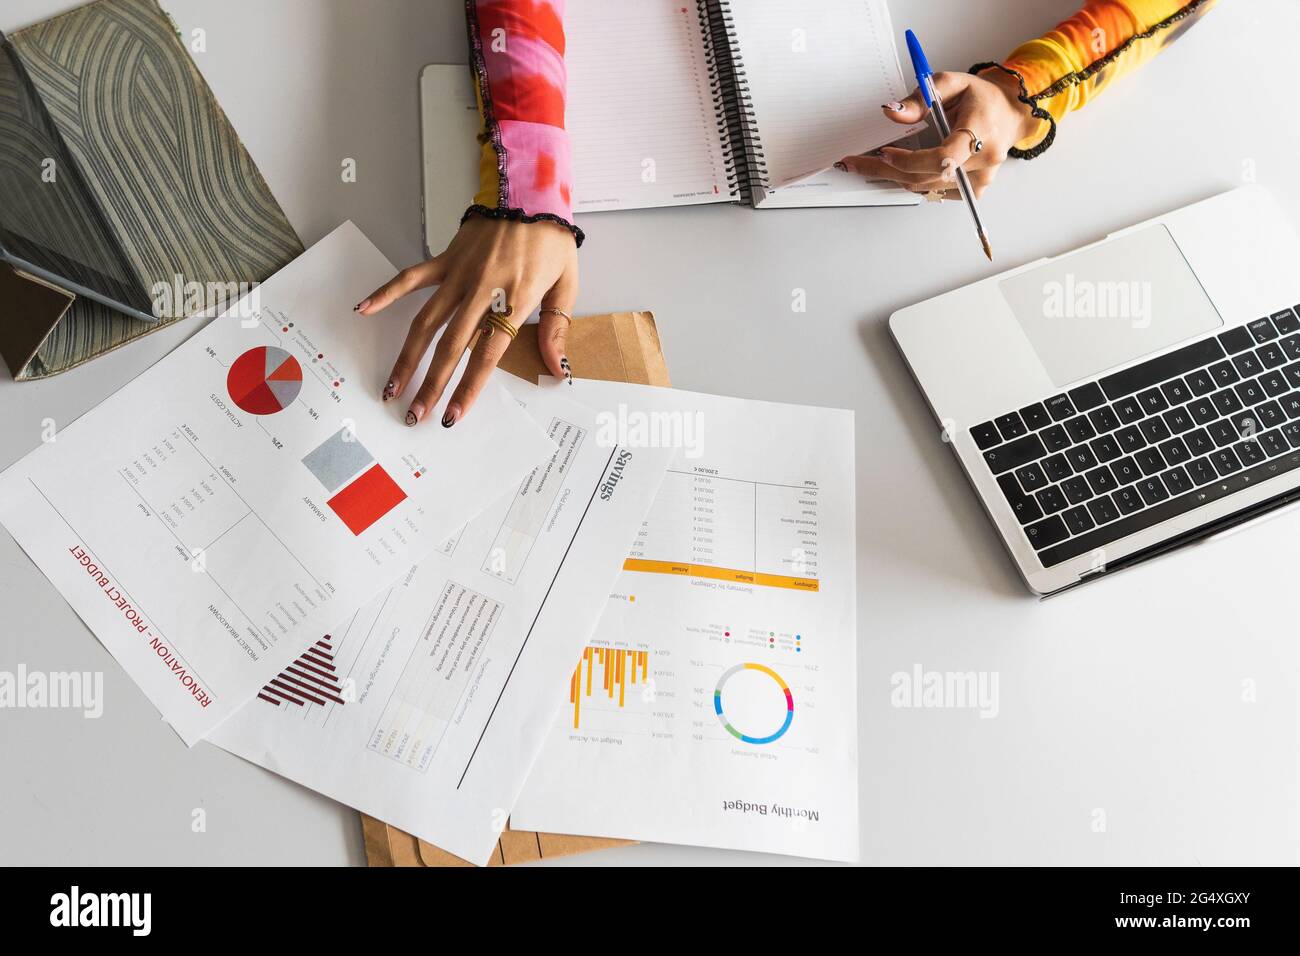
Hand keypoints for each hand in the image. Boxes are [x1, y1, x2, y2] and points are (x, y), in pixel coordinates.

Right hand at [356, 215, 578, 426]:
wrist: (531, 191)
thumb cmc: (551, 240)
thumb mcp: (567, 285)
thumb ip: (558, 330)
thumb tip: (559, 368)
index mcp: (513, 303)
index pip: (487, 356)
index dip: (468, 388)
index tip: (452, 414)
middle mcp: (481, 293)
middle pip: (450, 348)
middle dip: (431, 385)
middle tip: (416, 415)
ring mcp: (458, 276)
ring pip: (425, 323)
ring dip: (406, 357)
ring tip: (391, 386)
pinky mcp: (445, 259)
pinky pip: (411, 279)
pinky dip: (386, 293)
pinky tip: (363, 310)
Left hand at [838, 70, 1039, 198]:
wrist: (1009, 115)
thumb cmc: (980, 99)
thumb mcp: (951, 84)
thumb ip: (920, 98)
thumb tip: (891, 113)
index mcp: (982, 130)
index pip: (943, 157)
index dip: (910, 160)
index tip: (886, 153)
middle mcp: (984, 160)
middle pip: (926, 176)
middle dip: (887, 169)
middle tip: (857, 162)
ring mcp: (980, 180)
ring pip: (926, 186)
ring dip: (896, 176)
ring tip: (874, 163)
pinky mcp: (974, 192)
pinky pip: (935, 191)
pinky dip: (916, 180)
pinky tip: (907, 168)